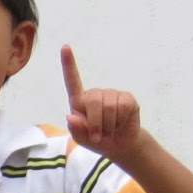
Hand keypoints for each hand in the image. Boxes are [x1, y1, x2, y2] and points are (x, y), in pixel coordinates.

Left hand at [61, 45, 144, 159]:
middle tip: (98, 136)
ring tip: (109, 131)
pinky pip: (124, 107)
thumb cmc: (96, 139)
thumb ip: (76, 130)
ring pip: (109, 107)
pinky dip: (120, 121)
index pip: (72, 81)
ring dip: (108, 125)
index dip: (68, 64)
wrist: (118, 144)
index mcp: (79, 101)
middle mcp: (95, 94)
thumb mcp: (81, 139)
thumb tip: (71, 116)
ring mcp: (112, 94)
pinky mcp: (127, 98)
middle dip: (95, 123)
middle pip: (93, 101)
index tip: (65, 47)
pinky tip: (120, 123)